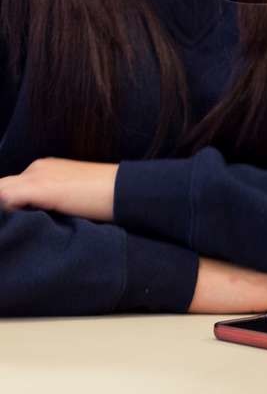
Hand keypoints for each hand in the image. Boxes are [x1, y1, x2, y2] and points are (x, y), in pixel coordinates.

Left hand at [0, 159, 117, 221]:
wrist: (127, 190)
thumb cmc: (107, 198)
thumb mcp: (73, 196)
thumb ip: (52, 200)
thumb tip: (36, 216)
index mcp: (45, 168)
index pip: (11, 187)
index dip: (10, 204)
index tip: (22, 218)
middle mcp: (37, 167)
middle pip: (3, 187)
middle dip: (6, 205)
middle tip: (17, 224)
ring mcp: (37, 176)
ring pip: (1, 191)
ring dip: (6, 209)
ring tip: (20, 226)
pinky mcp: (38, 187)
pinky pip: (5, 198)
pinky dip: (8, 212)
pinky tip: (22, 224)